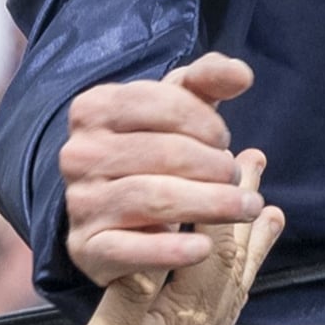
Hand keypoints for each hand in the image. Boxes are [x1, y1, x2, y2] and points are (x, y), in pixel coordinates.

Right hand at [60, 54, 268, 286]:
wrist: (121, 216)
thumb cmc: (156, 149)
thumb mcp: (180, 108)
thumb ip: (209, 80)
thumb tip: (242, 74)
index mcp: (93, 109)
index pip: (160, 105)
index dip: (204, 122)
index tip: (223, 140)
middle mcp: (78, 153)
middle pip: (162, 153)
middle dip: (213, 166)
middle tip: (238, 179)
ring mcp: (79, 202)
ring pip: (152, 198)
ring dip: (210, 203)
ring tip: (245, 207)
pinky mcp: (86, 247)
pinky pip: (130, 249)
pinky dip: (171, 249)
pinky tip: (203, 248)